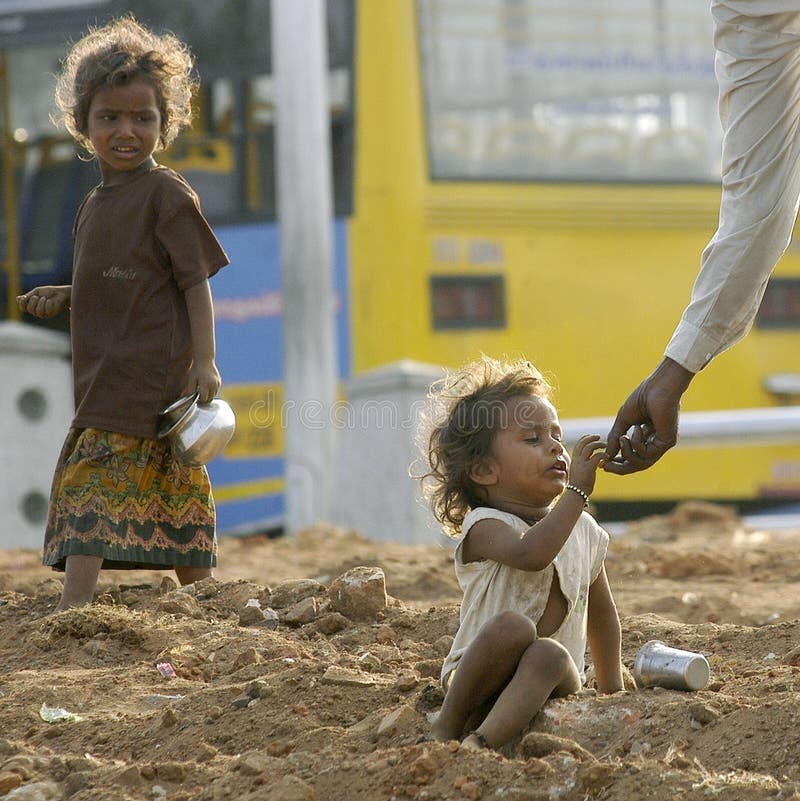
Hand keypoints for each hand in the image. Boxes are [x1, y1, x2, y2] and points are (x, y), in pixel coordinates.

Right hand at [17, 285, 70, 318]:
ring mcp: (43, 314)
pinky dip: (47, 304)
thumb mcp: (37, 292)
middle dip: (32, 301)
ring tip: (44, 298)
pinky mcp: (50, 314)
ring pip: (37, 312)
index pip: (23, 308)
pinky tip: (49, 301)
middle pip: (29, 310)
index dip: (22, 303)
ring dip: (40, 303)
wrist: (62, 293)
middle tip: (37, 296)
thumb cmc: (49, 292)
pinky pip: (45, 311)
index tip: (24, 297)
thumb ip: (28, 296)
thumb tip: (17, 298)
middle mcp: (36, 311)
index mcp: (32, 305)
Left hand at [186, 358, 220, 403]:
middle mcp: (213, 385)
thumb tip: (185, 398)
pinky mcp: (219, 382)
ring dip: (208, 396)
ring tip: (202, 392)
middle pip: (210, 399)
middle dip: (204, 400)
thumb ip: (189, 390)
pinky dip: (211, 392)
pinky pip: (215, 391)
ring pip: (213, 395)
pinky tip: (206, 387)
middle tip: (198, 398)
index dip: (199, 401)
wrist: (205, 360)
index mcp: (205, 385)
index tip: (195, 400)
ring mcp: (217, 384)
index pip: (204, 399)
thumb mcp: (191, 380)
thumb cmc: (196, 370)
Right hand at [567, 434, 606, 494]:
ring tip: (605, 445)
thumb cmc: (579, 485)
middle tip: (599, 436)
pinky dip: (603, 454)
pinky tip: (607, 456)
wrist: (577, 493)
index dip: (585, 438)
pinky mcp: (589, 468)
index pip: (578, 444)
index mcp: (574, 460)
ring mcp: (582, 463)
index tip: (591, 436)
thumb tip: (591, 460)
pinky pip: (596, 456)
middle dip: (591, 438)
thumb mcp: (578, 471)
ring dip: (598, 444)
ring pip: (589, 447)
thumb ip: (583, 464)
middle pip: (583, 443)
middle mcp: (577, 460)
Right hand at [603, 358, 693, 473]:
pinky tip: (638, 427)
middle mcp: (656, 443)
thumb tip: (606, 455)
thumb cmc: (642, 398)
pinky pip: (647, 453)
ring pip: (643, 463)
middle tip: (605, 465)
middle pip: (637, 465)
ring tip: (622, 437)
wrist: (658, 386)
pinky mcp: (668, 441)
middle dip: (619, 467)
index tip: (602, 462)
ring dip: (627, 453)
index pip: (632, 458)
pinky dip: (637, 442)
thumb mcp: (623, 421)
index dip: (617, 462)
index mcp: (647, 438)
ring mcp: (663, 444)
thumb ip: (615, 438)